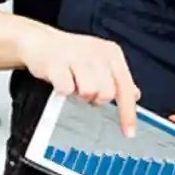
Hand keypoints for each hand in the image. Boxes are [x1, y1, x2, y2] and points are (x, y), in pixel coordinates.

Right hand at [19, 27, 140, 137]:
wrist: (39, 41)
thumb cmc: (70, 55)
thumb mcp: (100, 62)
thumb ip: (117, 79)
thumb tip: (134, 94)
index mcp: (111, 53)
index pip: (126, 88)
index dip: (128, 113)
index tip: (128, 132)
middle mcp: (97, 52)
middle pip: (107, 93)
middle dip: (95, 98)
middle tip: (85, 91)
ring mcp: (76, 55)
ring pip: (89, 91)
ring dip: (79, 94)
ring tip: (73, 84)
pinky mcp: (55, 62)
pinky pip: (66, 88)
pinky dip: (63, 90)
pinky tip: (60, 82)